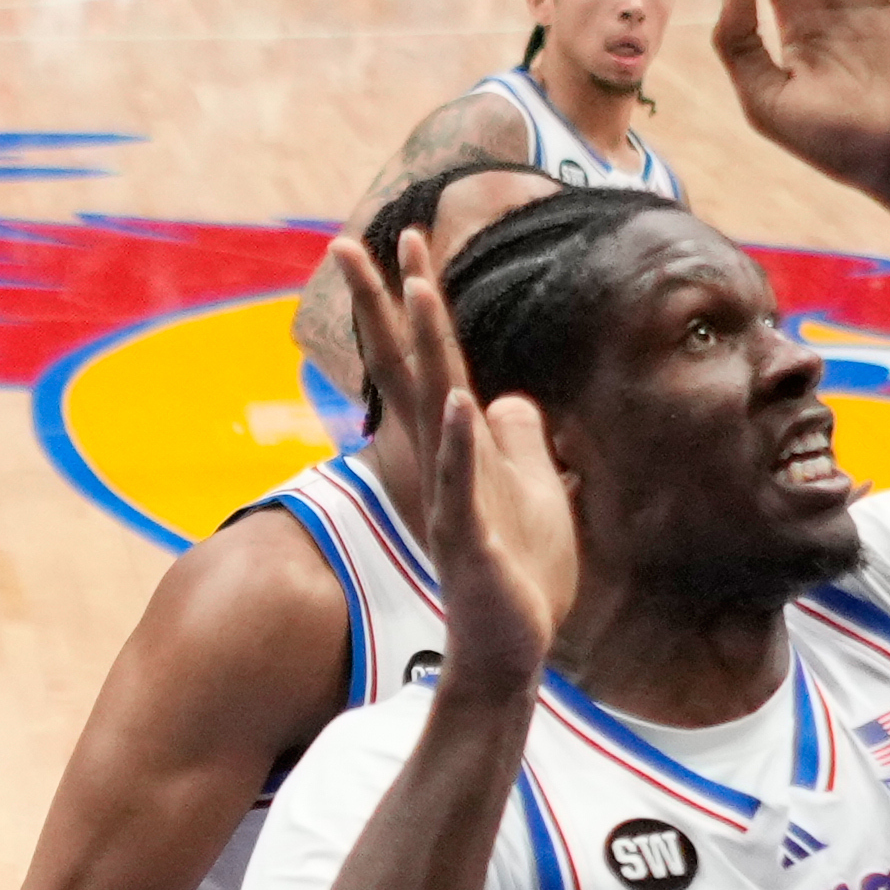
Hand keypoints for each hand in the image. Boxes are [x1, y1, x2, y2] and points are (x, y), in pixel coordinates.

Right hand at [337, 228, 577, 697]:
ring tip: (420, 292)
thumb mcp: (533, 493)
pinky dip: (461, 441)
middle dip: (389, 304)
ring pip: (434, 409)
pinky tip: (463, 399)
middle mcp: (444, 461)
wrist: (510, 649)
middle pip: (412, 369)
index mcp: (460, 446)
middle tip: (356, 241)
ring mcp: (451, 496)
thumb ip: (517, 443)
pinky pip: (462, 481)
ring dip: (428, 349)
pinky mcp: (470, 537)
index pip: (433, 360)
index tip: (408, 239)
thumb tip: (508, 398)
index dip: (417, 301)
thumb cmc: (520, 575)